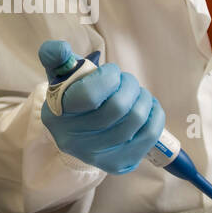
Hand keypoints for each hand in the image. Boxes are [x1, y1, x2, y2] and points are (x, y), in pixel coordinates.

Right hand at [38, 41, 164, 173]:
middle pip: (118, 107)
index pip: (90, 95)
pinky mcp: (119, 164)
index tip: (111, 72)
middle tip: (126, 81)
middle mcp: (73, 141)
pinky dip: (155, 115)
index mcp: (57, 115)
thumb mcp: (60, 75)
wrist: (77, 132)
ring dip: (143, 98)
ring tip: (136, 94)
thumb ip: (56, 56)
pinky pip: (150, 135)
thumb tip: (60, 48)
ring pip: (136, 120)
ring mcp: (97, 156)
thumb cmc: (73, 97)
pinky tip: (147, 108)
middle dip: (130, 85)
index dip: (109, 77)